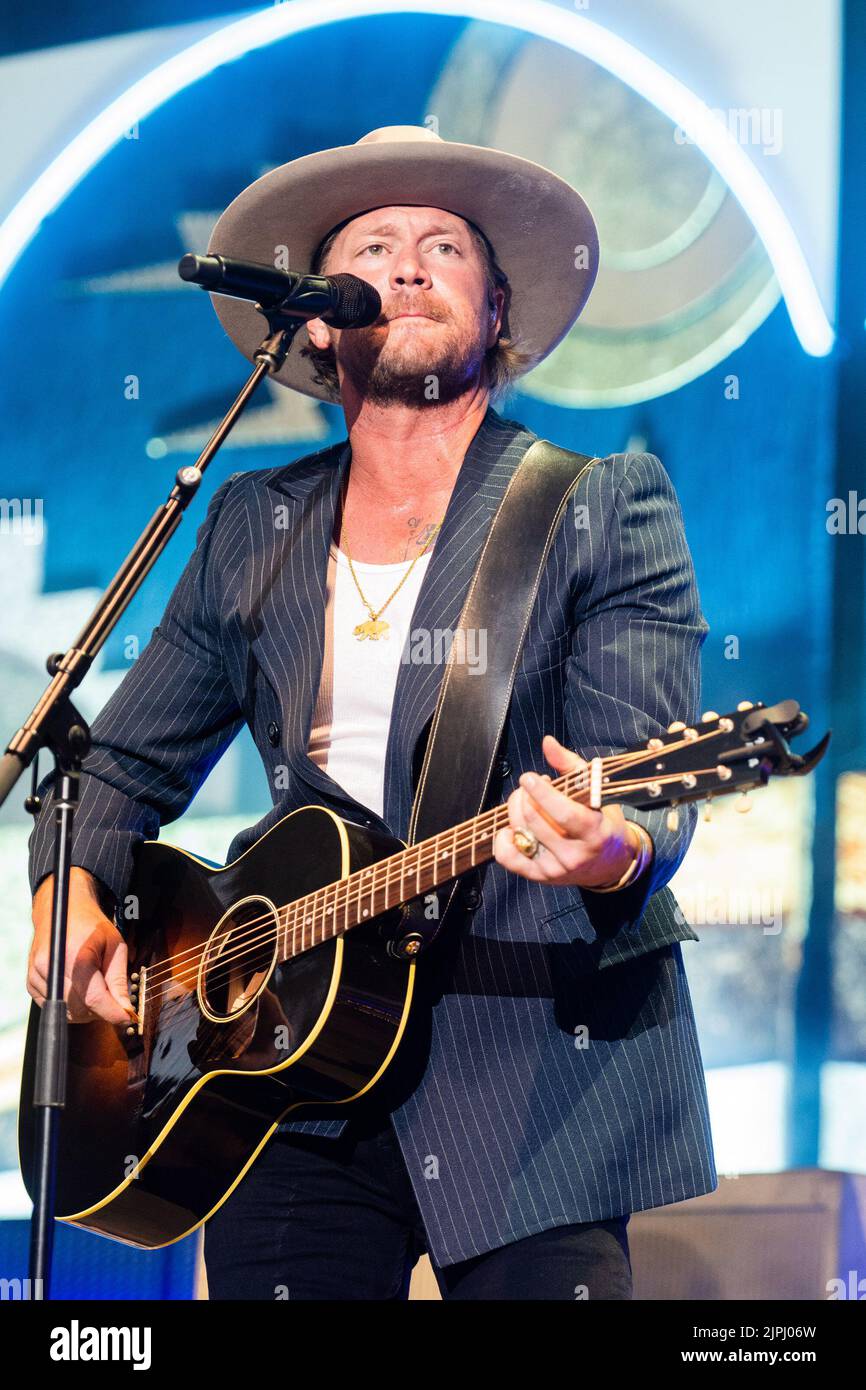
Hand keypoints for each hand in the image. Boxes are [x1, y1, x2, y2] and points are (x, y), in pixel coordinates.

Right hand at [28, 868, 135, 1025]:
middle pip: (79, 1008)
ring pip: (66, 1012)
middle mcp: (52, 966)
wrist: (63, 910)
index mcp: (76, 955)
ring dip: (86, 1011)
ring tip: (97, 990)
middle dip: (100, 1011)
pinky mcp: (31, 982)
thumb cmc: (91, 926)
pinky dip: (70, 1006)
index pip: (93, 998)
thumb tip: (124, 1009)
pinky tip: (79, 990)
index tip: (127, 1017)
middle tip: (114, 1000)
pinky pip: (54, 1008)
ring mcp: (37, 975)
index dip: (112, 1013)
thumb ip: (118, 979)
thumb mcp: (115, 946)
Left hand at [493, 734, 640, 888]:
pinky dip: (503, 838)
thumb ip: (570, 765)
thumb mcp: (596, 792)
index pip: (564, 814)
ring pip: (520, 833)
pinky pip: (508, 857)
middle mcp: (574, 855)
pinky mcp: (539, 877)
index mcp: (593, 833)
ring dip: (515, 810)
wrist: (609, 864)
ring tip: (526, 801)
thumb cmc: (602, 822)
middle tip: (531, 787)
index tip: (530, 778)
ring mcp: (555, 869)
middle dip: (525, 796)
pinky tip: (513, 826)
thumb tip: (547, 743)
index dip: (542, 793)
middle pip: (535, 820)